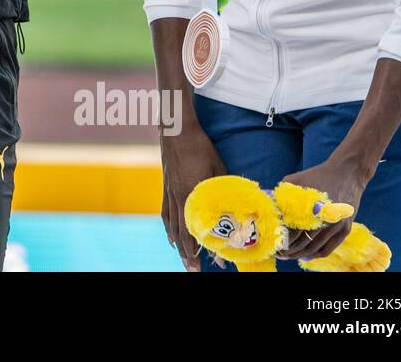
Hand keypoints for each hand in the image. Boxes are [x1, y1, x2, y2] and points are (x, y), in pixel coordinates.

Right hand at [159, 128, 226, 270]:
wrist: (176, 131)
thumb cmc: (200, 147)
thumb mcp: (217, 168)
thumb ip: (222, 189)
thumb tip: (235, 207)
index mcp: (192, 194)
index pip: (198, 227)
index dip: (205, 246)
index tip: (213, 262)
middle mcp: (178, 198)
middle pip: (182, 232)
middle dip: (188, 253)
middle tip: (193, 270)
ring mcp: (169, 194)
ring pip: (172, 226)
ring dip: (178, 245)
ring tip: (183, 259)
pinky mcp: (165, 188)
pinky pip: (165, 214)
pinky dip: (168, 229)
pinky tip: (170, 238)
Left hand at [277, 155, 368, 261]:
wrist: (347, 173)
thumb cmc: (316, 175)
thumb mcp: (294, 180)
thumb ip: (280, 195)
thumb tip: (267, 210)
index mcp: (310, 208)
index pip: (292, 232)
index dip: (281, 241)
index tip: (272, 245)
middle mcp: (324, 219)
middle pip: (303, 243)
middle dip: (288, 251)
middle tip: (278, 254)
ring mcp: (336, 225)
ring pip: (315, 248)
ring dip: (300, 255)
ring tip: (289, 256)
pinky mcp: (345, 229)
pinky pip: (328, 248)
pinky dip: (316, 255)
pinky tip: (305, 257)